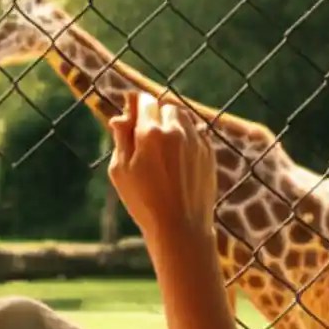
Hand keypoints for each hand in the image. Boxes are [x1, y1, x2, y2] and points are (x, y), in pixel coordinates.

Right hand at [107, 91, 216, 240]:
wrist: (180, 228)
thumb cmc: (143, 202)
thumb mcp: (120, 170)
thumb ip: (121, 139)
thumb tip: (120, 117)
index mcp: (150, 132)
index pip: (145, 100)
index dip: (137, 106)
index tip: (132, 117)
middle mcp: (176, 130)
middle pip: (166, 106)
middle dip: (156, 116)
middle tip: (146, 137)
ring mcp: (196, 141)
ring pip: (184, 117)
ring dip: (173, 124)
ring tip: (163, 146)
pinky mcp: (209, 153)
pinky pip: (198, 133)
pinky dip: (187, 137)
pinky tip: (178, 157)